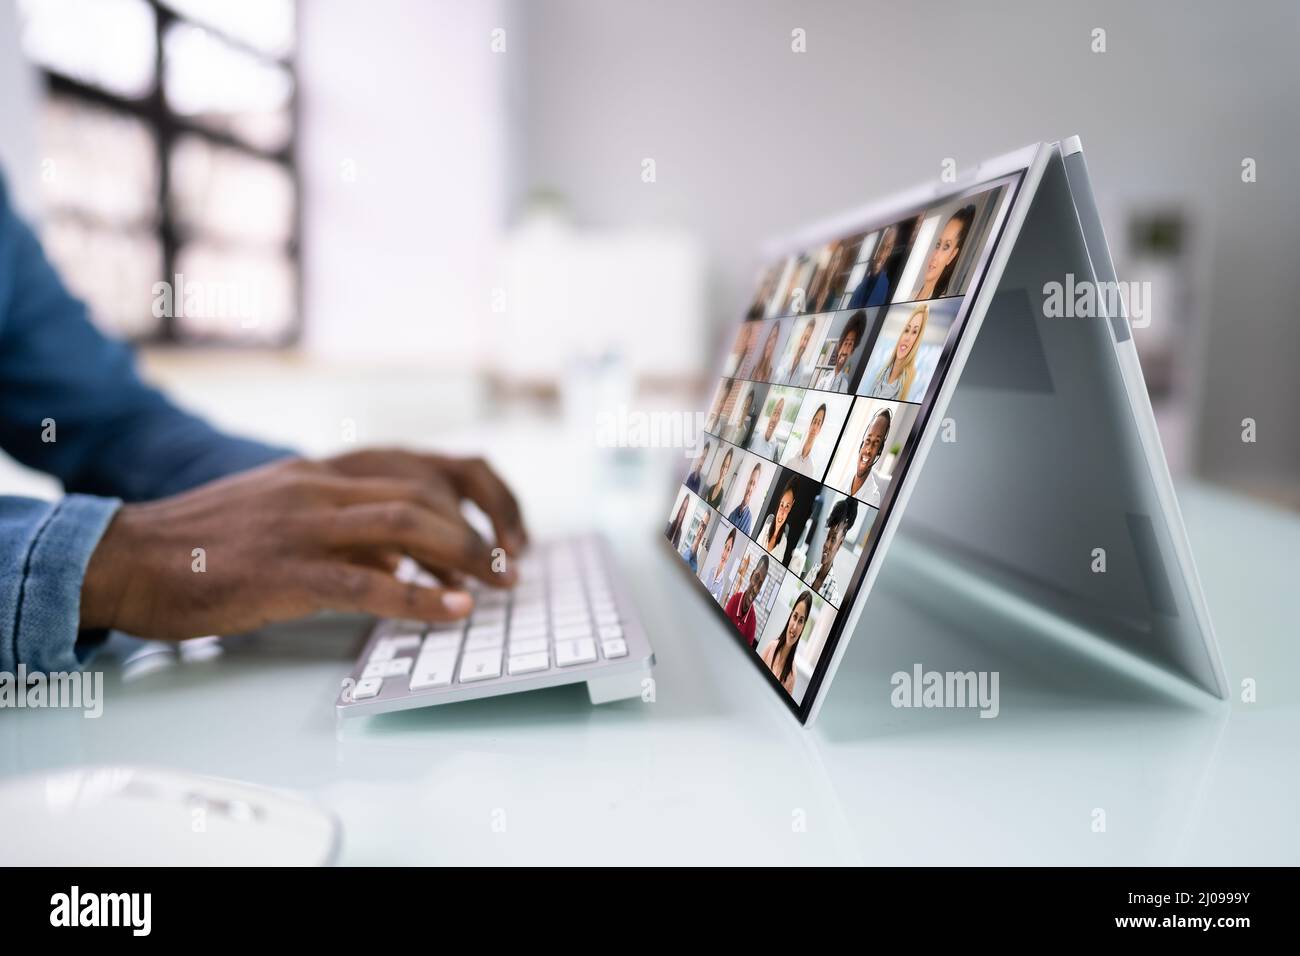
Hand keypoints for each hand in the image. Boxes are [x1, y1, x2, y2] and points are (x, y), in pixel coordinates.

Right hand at [80, 451, 528, 640]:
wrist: (129, 557)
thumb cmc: (209, 544)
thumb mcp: (289, 516)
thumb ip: (350, 530)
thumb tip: (406, 559)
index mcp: (325, 469)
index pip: (425, 463)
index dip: (481, 493)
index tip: (507, 531)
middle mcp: (322, 484)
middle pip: (428, 489)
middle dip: (484, 529)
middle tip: (511, 569)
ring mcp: (303, 523)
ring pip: (408, 523)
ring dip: (465, 555)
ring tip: (497, 586)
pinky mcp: (284, 570)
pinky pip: (366, 582)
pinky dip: (419, 597)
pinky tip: (451, 613)